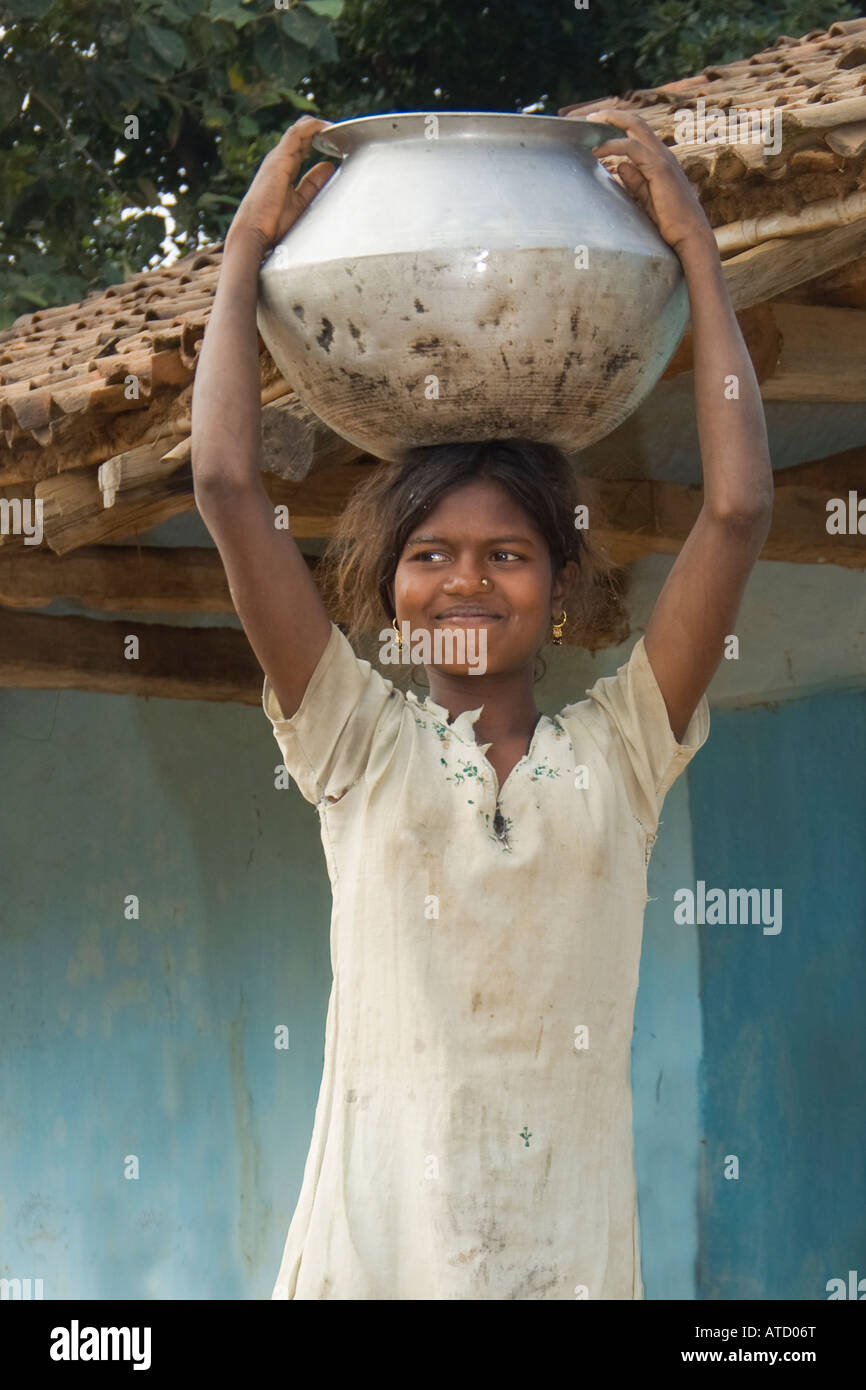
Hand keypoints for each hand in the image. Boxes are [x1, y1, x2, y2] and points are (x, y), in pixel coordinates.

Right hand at [226, 116, 335, 253]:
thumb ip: (313, 184)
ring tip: (339, 127)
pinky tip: (329, 128)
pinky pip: (298, 134)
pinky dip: (314, 128)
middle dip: (322, 130)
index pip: (301, 145)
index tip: (337, 140)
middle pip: (301, 134)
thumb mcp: (300, 202)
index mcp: (283, 168)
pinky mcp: (279, 158)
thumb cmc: (273, 224)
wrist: (254, 231)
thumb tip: (328, 167)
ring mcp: (278, 157)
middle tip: (343, 131)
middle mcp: (280, 159)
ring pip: (300, 129)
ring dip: (320, 126)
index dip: (318, 139)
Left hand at [566, 107, 714, 257]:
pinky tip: (597, 151)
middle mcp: (662, 154)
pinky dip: (613, 145)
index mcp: (660, 159)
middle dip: (611, 116)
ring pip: (634, 128)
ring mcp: (662, 159)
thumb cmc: (671, 223)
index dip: (618, 125)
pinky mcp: (659, 169)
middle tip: (589, 116)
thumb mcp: (647, 199)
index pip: (638, 133)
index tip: (597, 125)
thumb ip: (635, 182)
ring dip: (610, 122)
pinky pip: (632, 148)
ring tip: (590, 123)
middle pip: (636, 123)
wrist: (690, 236)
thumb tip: (620, 167)